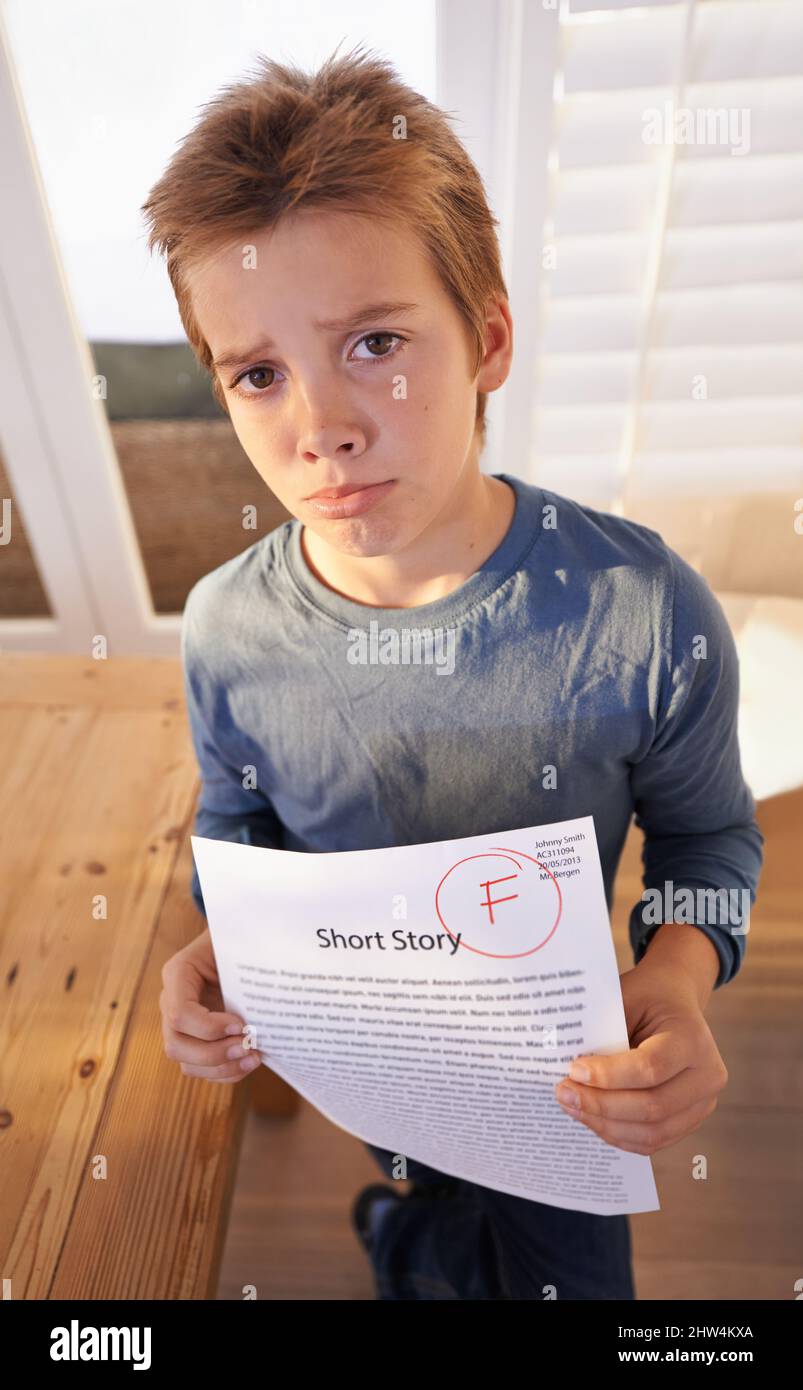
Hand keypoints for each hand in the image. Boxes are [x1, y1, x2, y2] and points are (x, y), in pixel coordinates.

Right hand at [160, 926, 261, 1083]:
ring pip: (186, 1062)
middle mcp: (171, 1001)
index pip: (180, 1012)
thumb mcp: (239, 939)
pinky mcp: (195, 1040)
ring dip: (221, 1068)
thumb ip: (246, 951)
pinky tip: (248, 1062)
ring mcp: (181, 1024)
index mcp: (178, 973)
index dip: (209, 1027)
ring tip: (253, 1058)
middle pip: (176, 1044)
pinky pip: (201, 1069)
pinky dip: (225, 1072)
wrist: (237, 945)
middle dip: (213, 1054)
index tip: (242, 1024)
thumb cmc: (239, 939)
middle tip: (247, 1047)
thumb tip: (274, 967)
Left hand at [553, 958, 727, 1153]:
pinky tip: (592, 1118)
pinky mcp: (691, 1119)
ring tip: (572, 1107)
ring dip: (606, 1125)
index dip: (609, 1076)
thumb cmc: (645, 996)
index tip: (574, 1071)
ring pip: (653, 1132)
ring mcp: (704, 1102)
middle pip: (653, 1106)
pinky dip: (619, 1135)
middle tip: (564, 1093)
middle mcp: (707, 1074)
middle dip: (602, 1105)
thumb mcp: (625, 998)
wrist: (674, 999)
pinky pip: (654, 1140)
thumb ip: (603, 1033)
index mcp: (693, 1037)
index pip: (651, 1067)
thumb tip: (569, 1072)